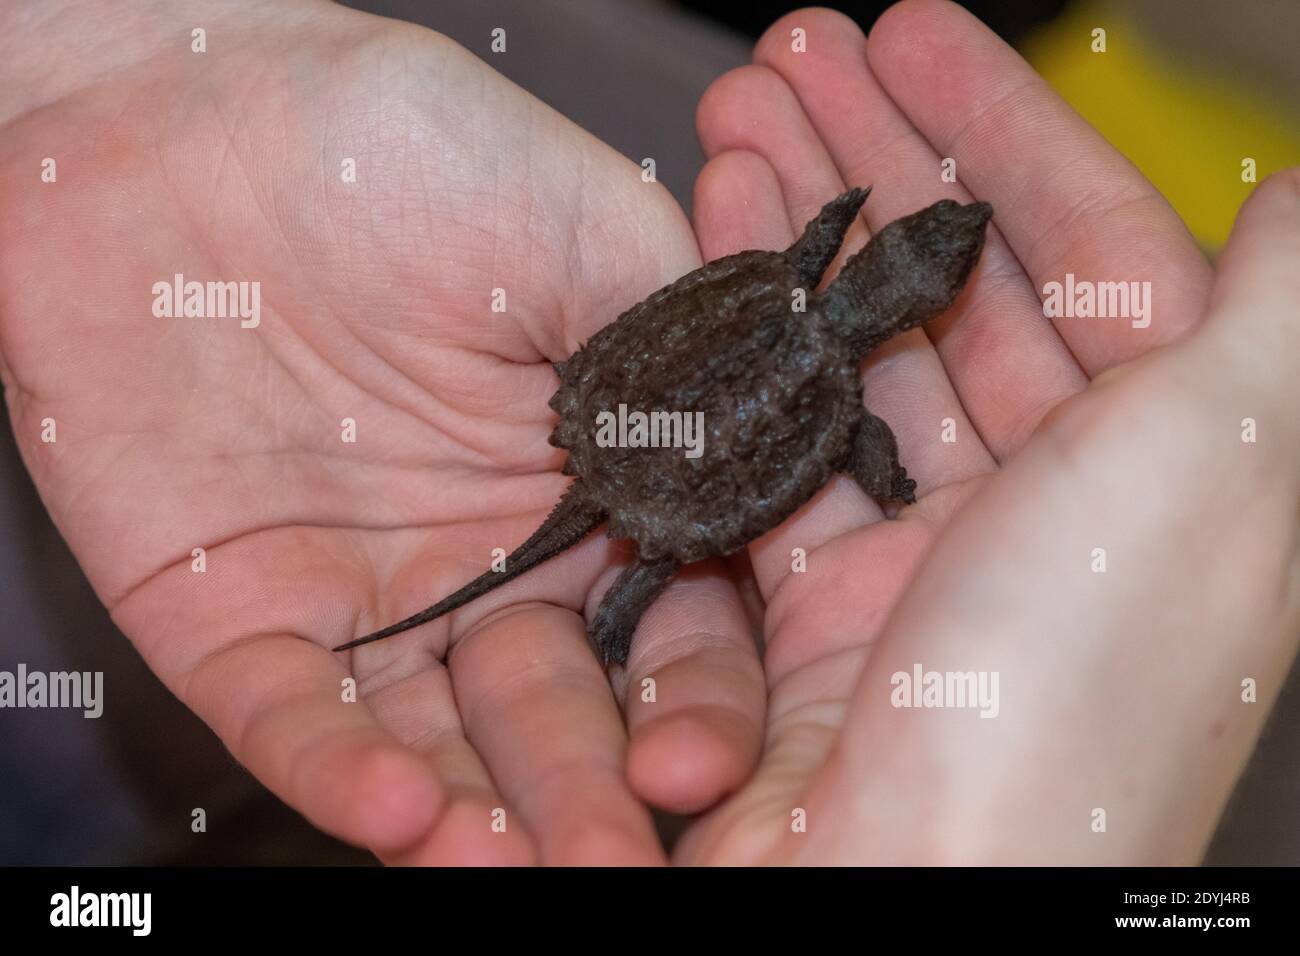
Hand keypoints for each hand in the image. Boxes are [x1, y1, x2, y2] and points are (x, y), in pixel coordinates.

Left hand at [0, 0, 765, 863]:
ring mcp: (366, 592)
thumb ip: (688, 361)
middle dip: (594, 791)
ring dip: (480, 817)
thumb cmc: (406, 146)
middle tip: (618, 853)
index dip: (699, 699)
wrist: (184, 115)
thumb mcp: (586, 231)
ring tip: (515, 866)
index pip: (673, 624)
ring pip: (437, 741)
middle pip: (561, 709)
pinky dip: (342, 772)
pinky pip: (294, 715)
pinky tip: (398, 810)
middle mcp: (489, 556)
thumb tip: (800, 478)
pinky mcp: (239, 613)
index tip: (707, 760)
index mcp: (591, 481)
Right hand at [677, 1, 1299, 862]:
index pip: (1091, 252)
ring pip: (855, 358)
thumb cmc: (1069, 694)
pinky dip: (738, 357)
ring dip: (792, 240)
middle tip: (792, 60)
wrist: (901, 896)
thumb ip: (1274, 321)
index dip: (1002, 132)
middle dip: (877, 160)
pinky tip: (701, 275)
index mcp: (1162, 471)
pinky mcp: (815, 612)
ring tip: (727, 133)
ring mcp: (927, 562)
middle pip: (955, 293)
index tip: (911, 37)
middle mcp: (1049, 514)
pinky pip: (779, 450)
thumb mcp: (1211, 469)